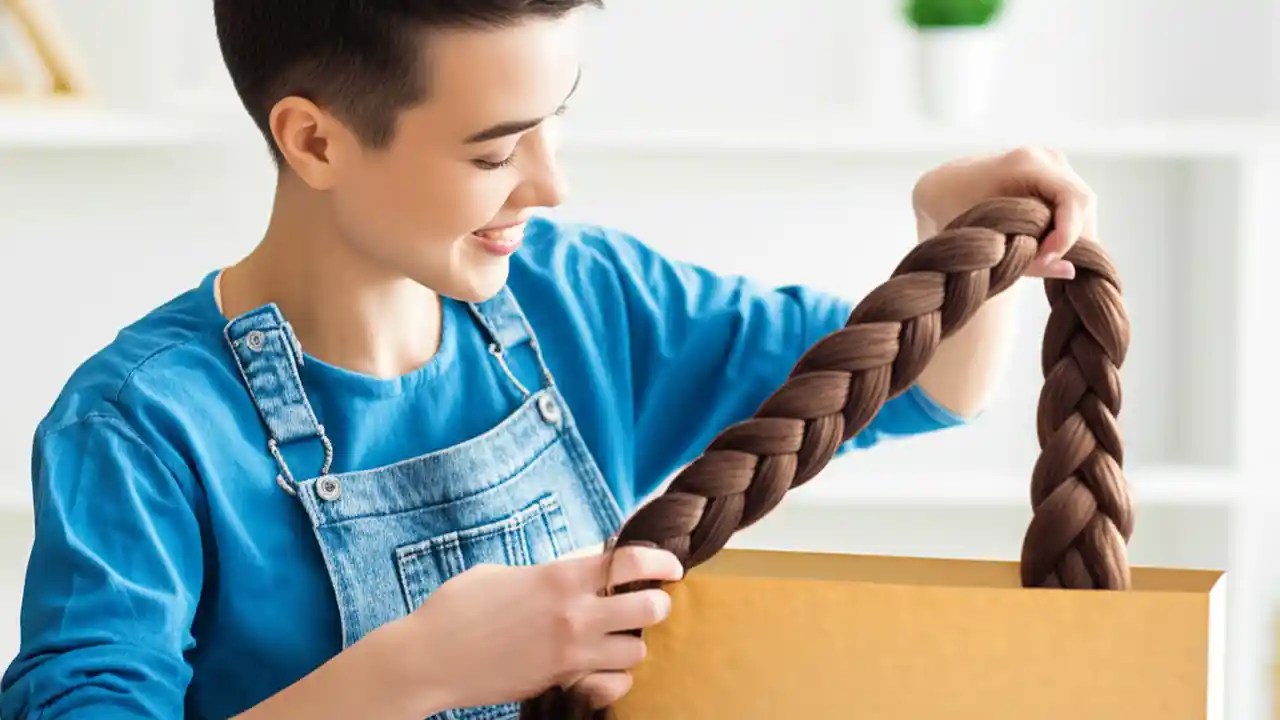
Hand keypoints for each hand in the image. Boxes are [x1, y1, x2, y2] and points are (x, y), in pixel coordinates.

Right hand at [399, 546, 684, 711]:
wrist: (428, 659)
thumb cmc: (456, 609)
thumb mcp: (501, 574)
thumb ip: (544, 574)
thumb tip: (570, 572)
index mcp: (559, 575)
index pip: (631, 561)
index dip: (660, 561)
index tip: (669, 566)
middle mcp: (573, 614)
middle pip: (651, 608)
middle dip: (656, 604)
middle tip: (645, 604)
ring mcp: (570, 653)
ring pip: (637, 652)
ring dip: (632, 644)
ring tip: (615, 639)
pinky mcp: (560, 684)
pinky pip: (613, 686)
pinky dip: (615, 680)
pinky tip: (600, 670)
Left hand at [911, 146, 1098, 279]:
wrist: (944, 187)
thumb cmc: (952, 210)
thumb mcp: (979, 237)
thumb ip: (1023, 260)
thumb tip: (1069, 272)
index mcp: (1025, 162)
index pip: (1072, 199)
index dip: (1068, 234)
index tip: (1048, 260)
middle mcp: (1047, 158)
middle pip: (1082, 205)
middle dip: (1073, 242)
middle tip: (1046, 267)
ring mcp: (1055, 165)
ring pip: (1082, 209)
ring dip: (1071, 239)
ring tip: (1041, 259)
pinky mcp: (1057, 178)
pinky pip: (1075, 209)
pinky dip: (1065, 233)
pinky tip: (1043, 249)